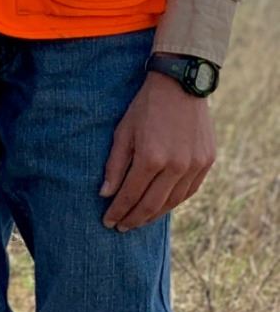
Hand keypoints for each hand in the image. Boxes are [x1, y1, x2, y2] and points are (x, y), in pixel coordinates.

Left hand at [100, 72, 215, 230]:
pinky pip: (189, 191)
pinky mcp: (207, 162)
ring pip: (172, 202)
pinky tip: (161, 206)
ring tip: (139, 220)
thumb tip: (105, 194)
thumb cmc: (145, 106)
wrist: (180, 85)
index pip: (131, 195)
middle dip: (133, 218)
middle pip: (152, 204)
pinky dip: (173, 202)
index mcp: (151, 157)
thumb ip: (115, 165)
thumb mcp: (123, 131)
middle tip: (121, 227)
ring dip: (154, 214)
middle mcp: (176, 166)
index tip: (108, 221)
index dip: (118, 211)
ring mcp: (194, 165)